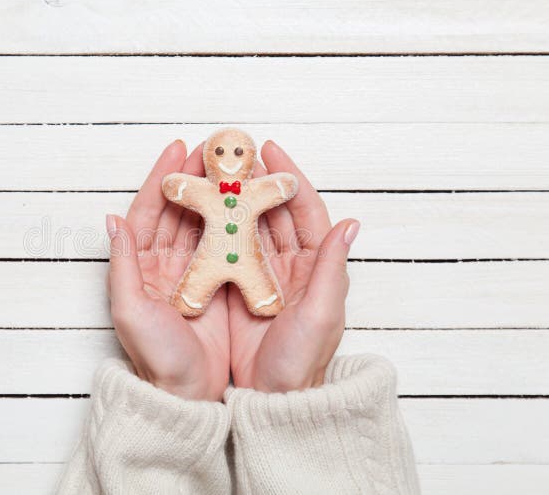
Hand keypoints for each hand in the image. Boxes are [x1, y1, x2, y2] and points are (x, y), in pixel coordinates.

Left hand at [106, 141, 229, 400]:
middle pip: (181, 208)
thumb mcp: (130, 311)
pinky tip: (250, 202)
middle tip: (215, 148)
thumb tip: (112, 220)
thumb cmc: (155, 357)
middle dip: (196, 176)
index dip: (162, 178)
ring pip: (206, 221)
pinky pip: (229, 243)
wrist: (188, 395)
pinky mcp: (221, 283)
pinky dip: (238, 220)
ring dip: (219, 193)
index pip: (150, 210)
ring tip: (236, 165)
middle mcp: (167, 263)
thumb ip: (122, 264)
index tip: (177, 149)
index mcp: (141, 265)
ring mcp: (195, 271)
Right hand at [228, 141, 359, 392]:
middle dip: (253, 179)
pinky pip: (224, 246)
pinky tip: (197, 208)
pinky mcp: (235, 286)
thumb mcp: (322, 316)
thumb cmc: (300, 362)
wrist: (270, 399)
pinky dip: (213, 225)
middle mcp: (290, 264)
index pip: (305, 209)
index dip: (288, 177)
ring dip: (231, 197)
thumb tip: (350, 224)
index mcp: (316, 265)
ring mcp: (260, 273)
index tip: (269, 149)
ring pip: (246, 223)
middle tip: (231, 152)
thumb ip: (333, 269)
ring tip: (212, 170)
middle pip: (272, 209)